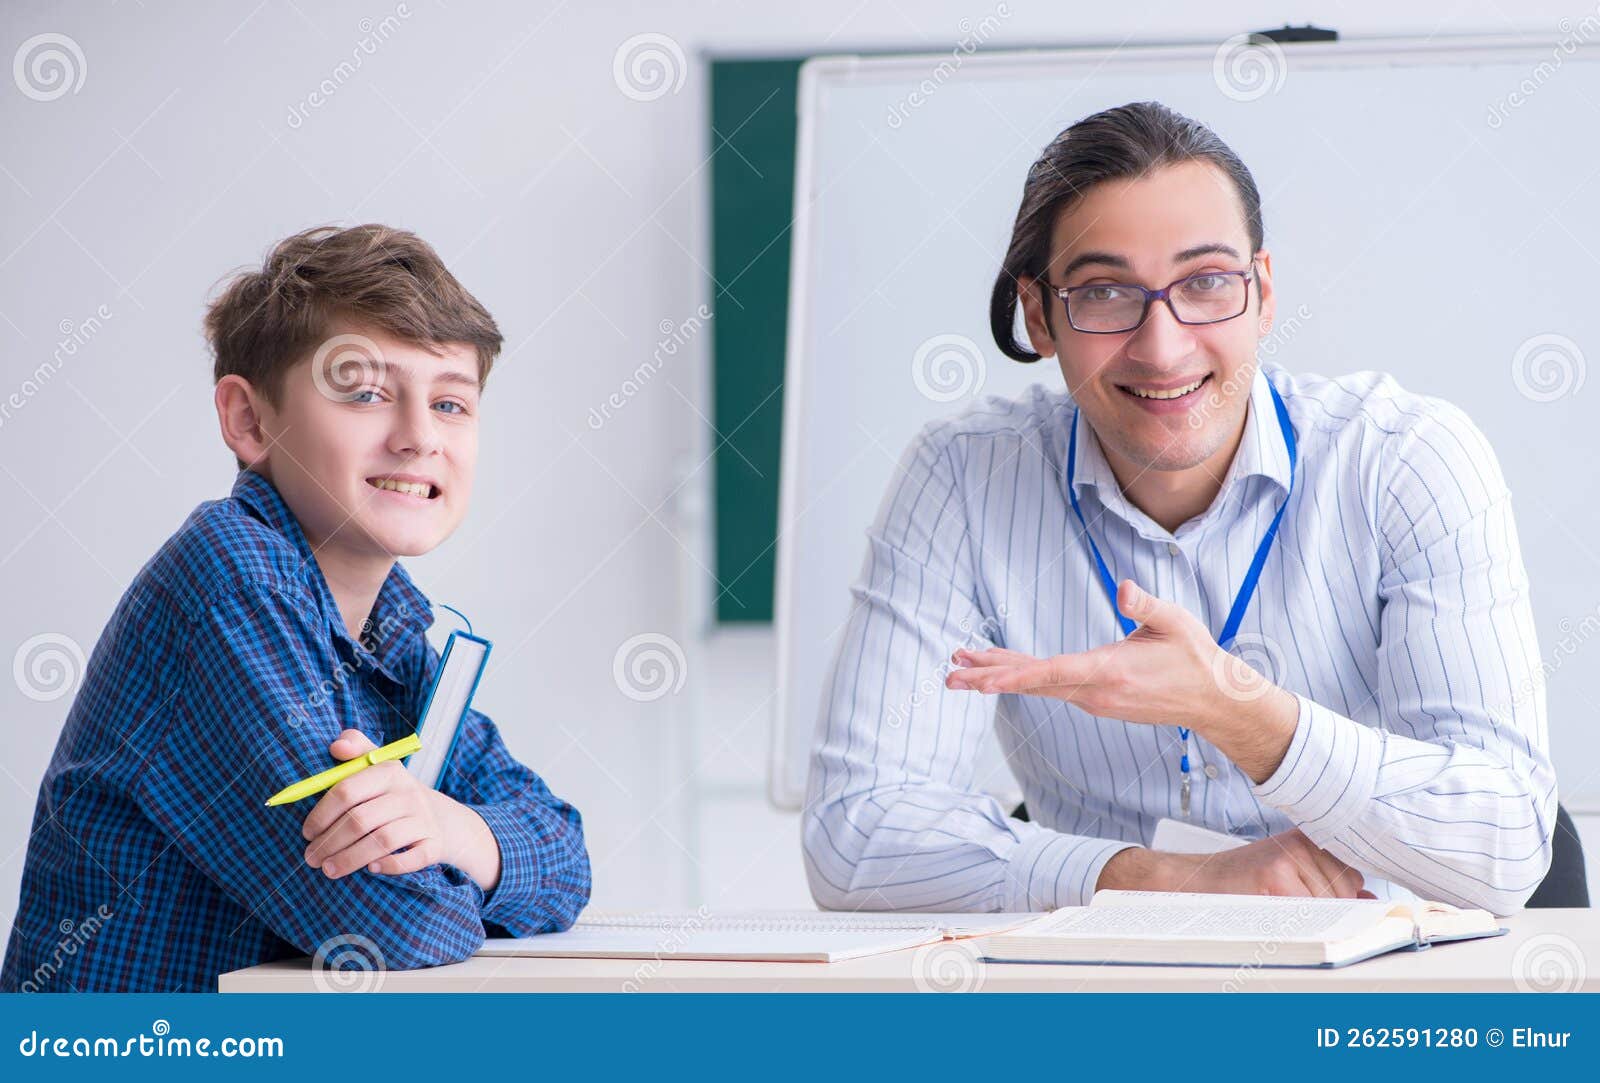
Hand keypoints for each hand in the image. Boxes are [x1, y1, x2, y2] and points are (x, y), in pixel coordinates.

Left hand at [301, 730, 498, 889]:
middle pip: (361, 820)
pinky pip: (412, 858)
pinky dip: (390, 865)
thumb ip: (355, 748)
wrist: (441, 819)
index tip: (307, 833)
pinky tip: (371, 869)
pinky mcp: (434, 844)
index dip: (321, 814)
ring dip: (350, 859)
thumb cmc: (394, 794)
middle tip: (311, 858)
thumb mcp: (379, 765)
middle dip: (330, 842)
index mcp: (389, 772)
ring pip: (383, 841)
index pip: (347, 791)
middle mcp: (408, 794)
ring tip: (328, 870)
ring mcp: (423, 820)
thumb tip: (336, 746)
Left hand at [944, 578, 1298, 780]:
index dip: (1013, 676)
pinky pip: (1051, 688)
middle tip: (951, 673)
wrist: (1213, 700)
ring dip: (1001, 675)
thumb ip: (1145, 605)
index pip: (1052, 673)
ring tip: (963, 666)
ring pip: (1039, 686)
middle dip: (989, 677)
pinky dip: (1023, 679)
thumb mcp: (1176, 622)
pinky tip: (1001, 671)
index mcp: (1110, 671)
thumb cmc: (1195, 657)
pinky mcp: (1096, 701)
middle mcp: (1096, 692)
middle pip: (1033, 683)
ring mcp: (1094, 700)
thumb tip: (1123, 589)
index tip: (981, 679)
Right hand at [1098, 829, 1375, 898]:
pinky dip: (1296, 921)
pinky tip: (1270, 909)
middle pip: (1348, 889)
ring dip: (1312, 915)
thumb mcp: (1289, 871)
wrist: (1193, 881)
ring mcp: (1291, 858)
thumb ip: (1329, 881)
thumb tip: (1368, 898)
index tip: (1353, 907)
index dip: (1350, 896)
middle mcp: (1303, 842)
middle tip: (1289, 902)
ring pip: (1332, 903)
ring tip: (1276, 903)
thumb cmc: (1240, 880)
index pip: (1355, 873)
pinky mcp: (1276, 876)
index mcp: (1309, 837)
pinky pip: (1310, 912)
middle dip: (1329, 905)